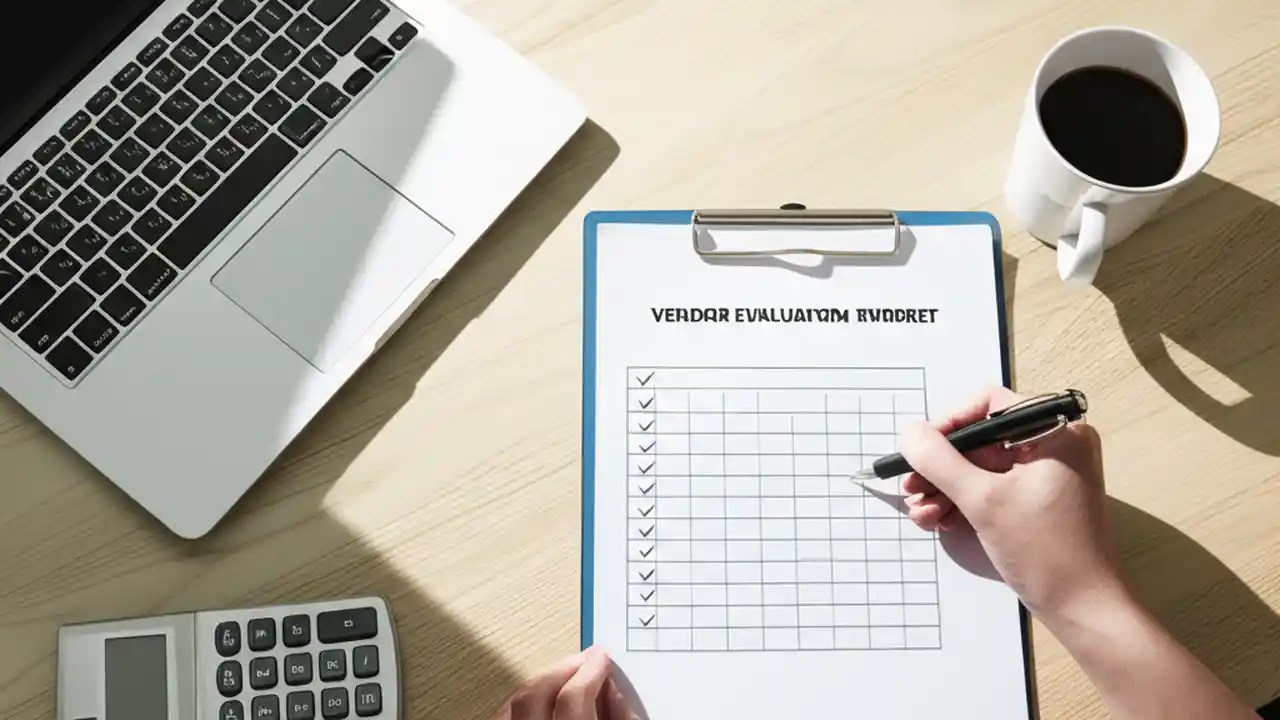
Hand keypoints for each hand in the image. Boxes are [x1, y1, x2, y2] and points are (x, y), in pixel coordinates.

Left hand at [491, 647, 636, 719]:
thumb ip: (623, 718)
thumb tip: (613, 689)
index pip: (572, 700)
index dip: (589, 672)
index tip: (602, 658)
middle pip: (534, 695)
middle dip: (561, 670)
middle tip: (585, 661)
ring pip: (512, 704)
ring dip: (539, 684)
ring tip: (564, 678)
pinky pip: (502, 717)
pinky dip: (520, 703)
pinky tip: (540, 701)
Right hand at [898, 386, 1126, 618]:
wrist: (1083, 609)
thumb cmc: (1046, 551)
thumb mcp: (983, 501)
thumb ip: (940, 462)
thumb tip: (909, 433)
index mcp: (1056, 432)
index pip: (989, 405)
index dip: (949, 424)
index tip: (921, 451)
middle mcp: (1054, 446)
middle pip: (980, 440)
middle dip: (941, 467)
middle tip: (911, 487)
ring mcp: (1045, 476)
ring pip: (979, 468)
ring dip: (945, 488)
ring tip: (923, 513)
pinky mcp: (1035, 502)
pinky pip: (990, 489)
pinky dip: (963, 502)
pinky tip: (940, 520)